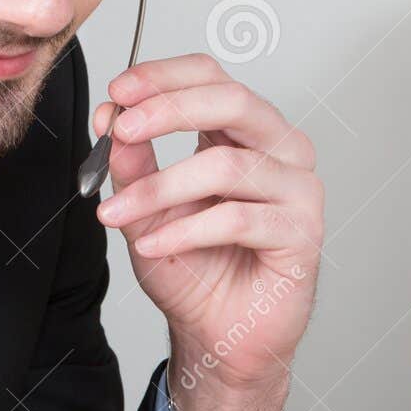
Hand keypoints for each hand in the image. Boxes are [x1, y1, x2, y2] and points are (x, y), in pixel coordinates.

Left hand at [92, 53, 322, 398]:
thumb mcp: (145, 209)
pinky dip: (184, 231)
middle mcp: (279, 150)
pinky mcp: (302, 232)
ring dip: (161, 187)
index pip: (211, 77)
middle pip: (231, 102)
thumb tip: (109, 115)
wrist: (217, 333)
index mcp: (243, 132)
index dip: (164, 76)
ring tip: (117, 214)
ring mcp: (297, 189)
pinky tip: (153, 245)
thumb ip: (131, 162)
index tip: (118, 91)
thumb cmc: (193, 268)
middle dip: (168, 110)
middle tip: (121, 131)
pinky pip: (236, 219)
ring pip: (226, 165)